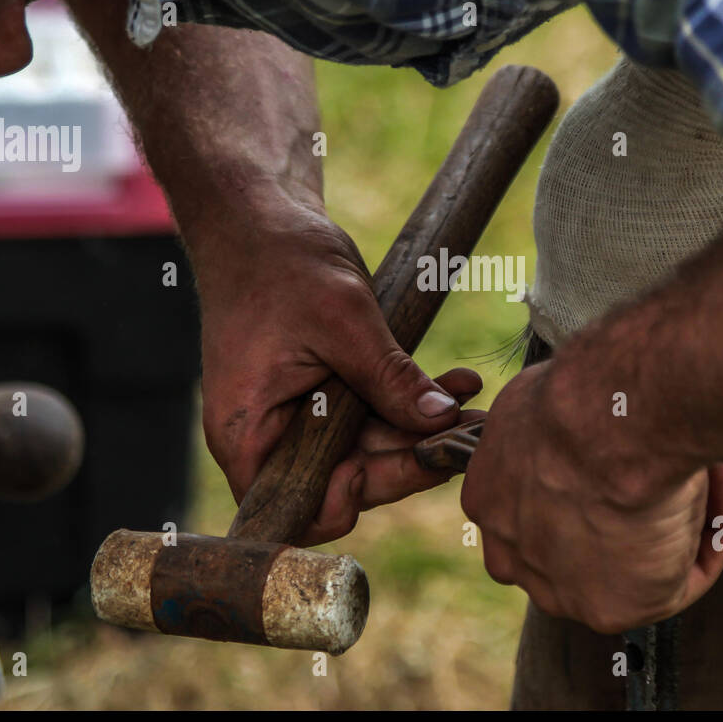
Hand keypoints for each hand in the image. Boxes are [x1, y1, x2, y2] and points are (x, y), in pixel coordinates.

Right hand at [187, 181, 475, 508]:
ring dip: (423, 430)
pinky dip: (414, 402)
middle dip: (409, 460)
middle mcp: (271, 435)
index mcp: (247, 432)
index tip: (394, 465)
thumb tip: (440, 422)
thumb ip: (388, 375)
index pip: (294, 505)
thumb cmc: (277, 260)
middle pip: (344, 480)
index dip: (345, 502)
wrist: (262, 216)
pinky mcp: (329, 394)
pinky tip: (457, 384)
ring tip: (474, 407)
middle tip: (469, 439)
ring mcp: (302, 416)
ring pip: (370, 448)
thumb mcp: (340, 318)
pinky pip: (376, 415)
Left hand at [460, 361, 722, 634]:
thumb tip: (565, 423)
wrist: (613, 421)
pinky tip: (720, 493)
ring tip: (705, 471)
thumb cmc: (580, 395)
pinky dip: (706, 538)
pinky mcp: (615, 610)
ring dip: (673, 521)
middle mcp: (515, 557)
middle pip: (580, 543)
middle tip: (669, 470)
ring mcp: (563, 590)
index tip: (625, 453)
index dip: (589, 481)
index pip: (533, 508)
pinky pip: (673, 581)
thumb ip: (546, 428)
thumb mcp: (541, 394)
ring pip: (629, 565)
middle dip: (628, 512)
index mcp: (490, 503)